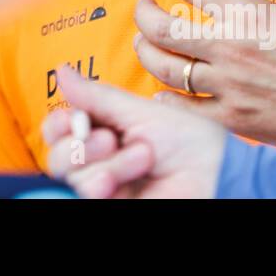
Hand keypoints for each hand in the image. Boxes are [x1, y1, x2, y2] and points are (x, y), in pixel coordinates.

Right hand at [43, 66, 226, 197]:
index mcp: (106, 131)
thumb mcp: (141, 113)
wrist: (218, 176)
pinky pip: (80, 195)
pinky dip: (94, 185)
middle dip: (79, 144)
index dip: (60, 122)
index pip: (60, 128)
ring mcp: (105, 185)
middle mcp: (101, 159)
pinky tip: (113, 182)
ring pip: (67, 175)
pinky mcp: (112, 204)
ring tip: (139, 159)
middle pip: (57, 152)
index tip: (77, 117)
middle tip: (110, 139)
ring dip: (102, 164)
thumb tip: (61, 71)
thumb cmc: (192, 143)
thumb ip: (96, 96)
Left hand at [133, 0, 275, 175]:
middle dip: (145, 13)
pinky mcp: (232, 118)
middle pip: (163, 28)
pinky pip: (184, 107)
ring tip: (144, 42)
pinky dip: (167, 98)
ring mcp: (227, 86)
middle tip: (144, 6)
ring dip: (146, 51)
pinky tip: (164, 89)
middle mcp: (230, 49)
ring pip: (164, 67)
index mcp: (250, 16)